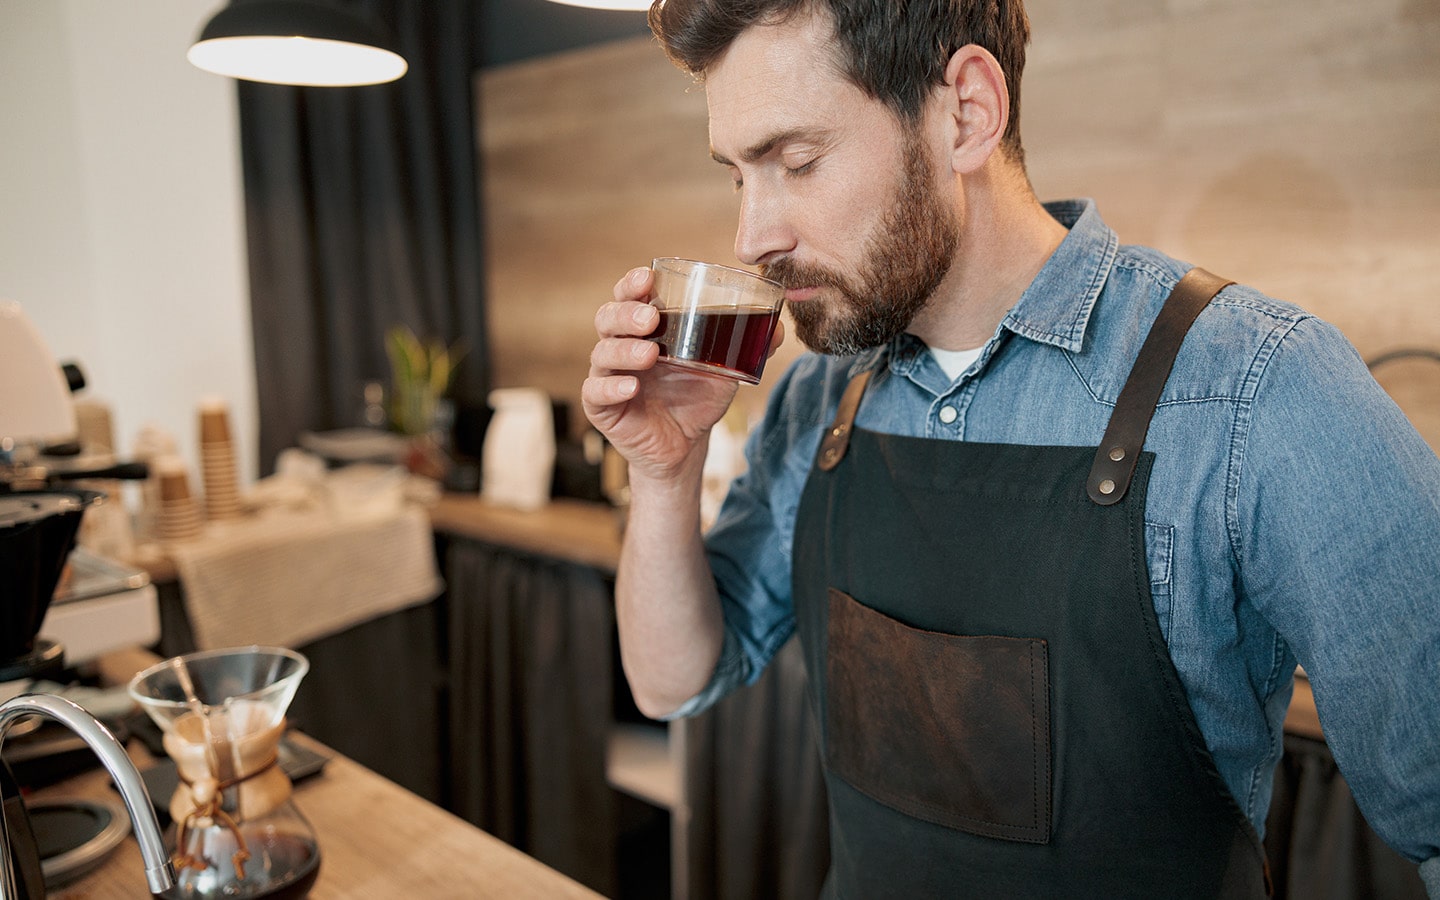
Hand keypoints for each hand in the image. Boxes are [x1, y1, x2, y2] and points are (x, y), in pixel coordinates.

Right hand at [583, 266, 762, 482]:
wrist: (685, 446)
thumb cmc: (696, 397)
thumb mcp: (724, 370)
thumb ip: (749, 347)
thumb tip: (779, 329)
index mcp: (645, 329)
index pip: (629, 296)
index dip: (632, 283)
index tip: (647, 277)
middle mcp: (621, 346)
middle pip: (608, 318)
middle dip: (626, 313)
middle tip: (651, 318)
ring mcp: (608, 375)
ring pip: (602, 352)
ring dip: (624, 349)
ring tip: (650, 354)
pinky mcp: (602, 407)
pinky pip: (596, 392)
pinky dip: (611, 386)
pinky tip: (631, 386)